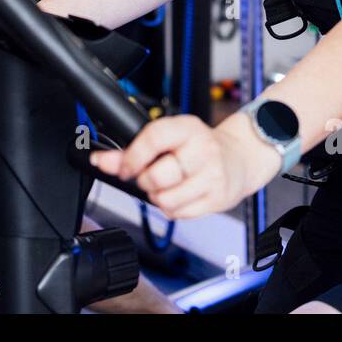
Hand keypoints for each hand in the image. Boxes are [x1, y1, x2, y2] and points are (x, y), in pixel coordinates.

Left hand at [89, 115, 273, 218]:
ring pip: (165, 199)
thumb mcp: (170, 138)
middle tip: (153, 175)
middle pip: (156, 176)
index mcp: (187, 128)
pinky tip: (182, 194)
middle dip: (146, 180)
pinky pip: (178, 213)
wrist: (239, 159)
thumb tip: (101, 160)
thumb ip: (133, 149)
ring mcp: (212, 175)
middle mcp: (203, 149)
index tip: (124, 167)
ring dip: (158, 197)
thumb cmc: (198, 148)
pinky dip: (172, 208)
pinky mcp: (217, 198)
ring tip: (169, 185)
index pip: (153, 137)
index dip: (132, 156)